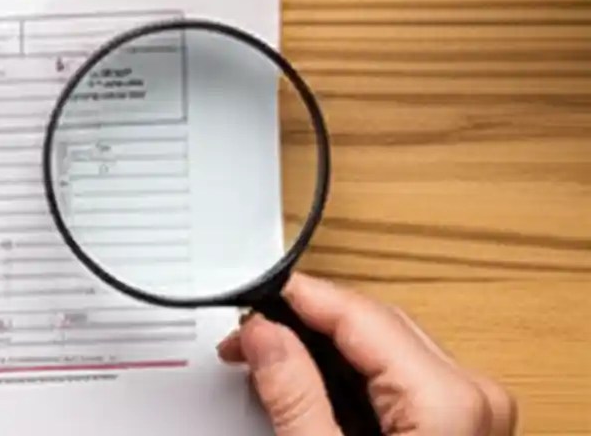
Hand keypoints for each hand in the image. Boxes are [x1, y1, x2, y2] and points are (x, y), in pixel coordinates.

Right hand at [218, 274, 515, 435]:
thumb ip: (293, 398)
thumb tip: (264, 336)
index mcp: (448, 398)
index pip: (358, 312)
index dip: (294, 297)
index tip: (249, 298)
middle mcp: (472, 393)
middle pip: (369, 323)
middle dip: (301, 325)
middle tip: (247, 338)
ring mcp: (472, 407)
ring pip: (380, 345)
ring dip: (322, 348)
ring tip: (268, 362)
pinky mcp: (461, 421)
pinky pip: (397, 373)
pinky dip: (350, 373)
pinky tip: (310, 382)